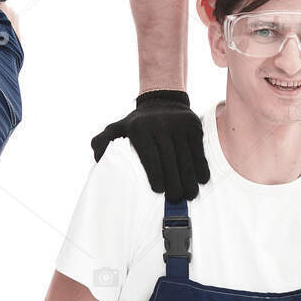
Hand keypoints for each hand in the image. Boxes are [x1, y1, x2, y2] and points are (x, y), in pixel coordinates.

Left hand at [91, 91, 208, 201]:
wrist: (161, 101)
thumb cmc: (135, 125)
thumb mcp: (115, 129)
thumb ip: (101, 143)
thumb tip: (98, 160)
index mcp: (139, 128)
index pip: (149, 156)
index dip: (155, 174)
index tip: (158, 191)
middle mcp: (159, 124)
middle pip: (169, 158)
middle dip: (174, 181)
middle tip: (176, 199)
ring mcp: (178, 124)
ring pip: (185, 155)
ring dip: (189, 177)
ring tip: (190, 195)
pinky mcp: (193, 124)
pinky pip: (198, 148)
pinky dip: (201, 165)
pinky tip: (202, 179)